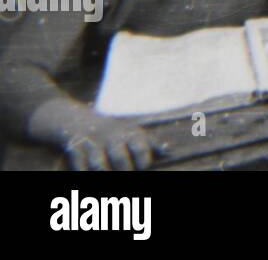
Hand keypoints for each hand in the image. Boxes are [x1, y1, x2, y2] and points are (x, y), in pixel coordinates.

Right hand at [33, 101, 154, 170]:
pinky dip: (84, 172)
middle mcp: (111, 138)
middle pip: (120, 159)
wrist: (76, 120)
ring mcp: (92, 144)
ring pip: (99, 166)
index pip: (141, 147)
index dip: (143, 160)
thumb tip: (169, 150)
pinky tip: (88, 171)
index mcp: (128, 134)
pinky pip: (80, 167)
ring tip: (108, 172)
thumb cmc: (113, 132)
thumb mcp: (132, 133)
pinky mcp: (74, 150)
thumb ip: (151, 143)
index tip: (143, 166)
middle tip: (125, 172)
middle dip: (124, 170)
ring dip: (104, 172)